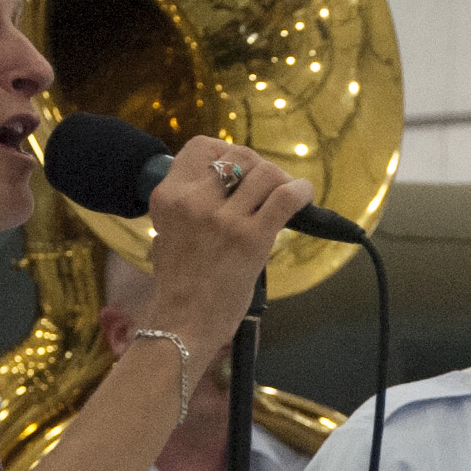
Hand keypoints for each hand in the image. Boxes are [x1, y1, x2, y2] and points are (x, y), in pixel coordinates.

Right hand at [137, 137, 315, 365]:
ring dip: (281, 181)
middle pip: (240, 156)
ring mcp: (224, 219)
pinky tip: (305, 196)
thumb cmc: (178, 285)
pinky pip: (285, 198)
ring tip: (286, 195)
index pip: (202, 147)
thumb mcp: (166, 234)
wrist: (183, 323)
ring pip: (265, 173)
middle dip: (259, 167)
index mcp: (168, 196)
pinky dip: (301, 192)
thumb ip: (186, 207)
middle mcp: (193, 201)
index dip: (226, 150)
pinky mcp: (251, 238)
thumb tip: (219, 187)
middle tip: (267, 187)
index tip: (239, 168)